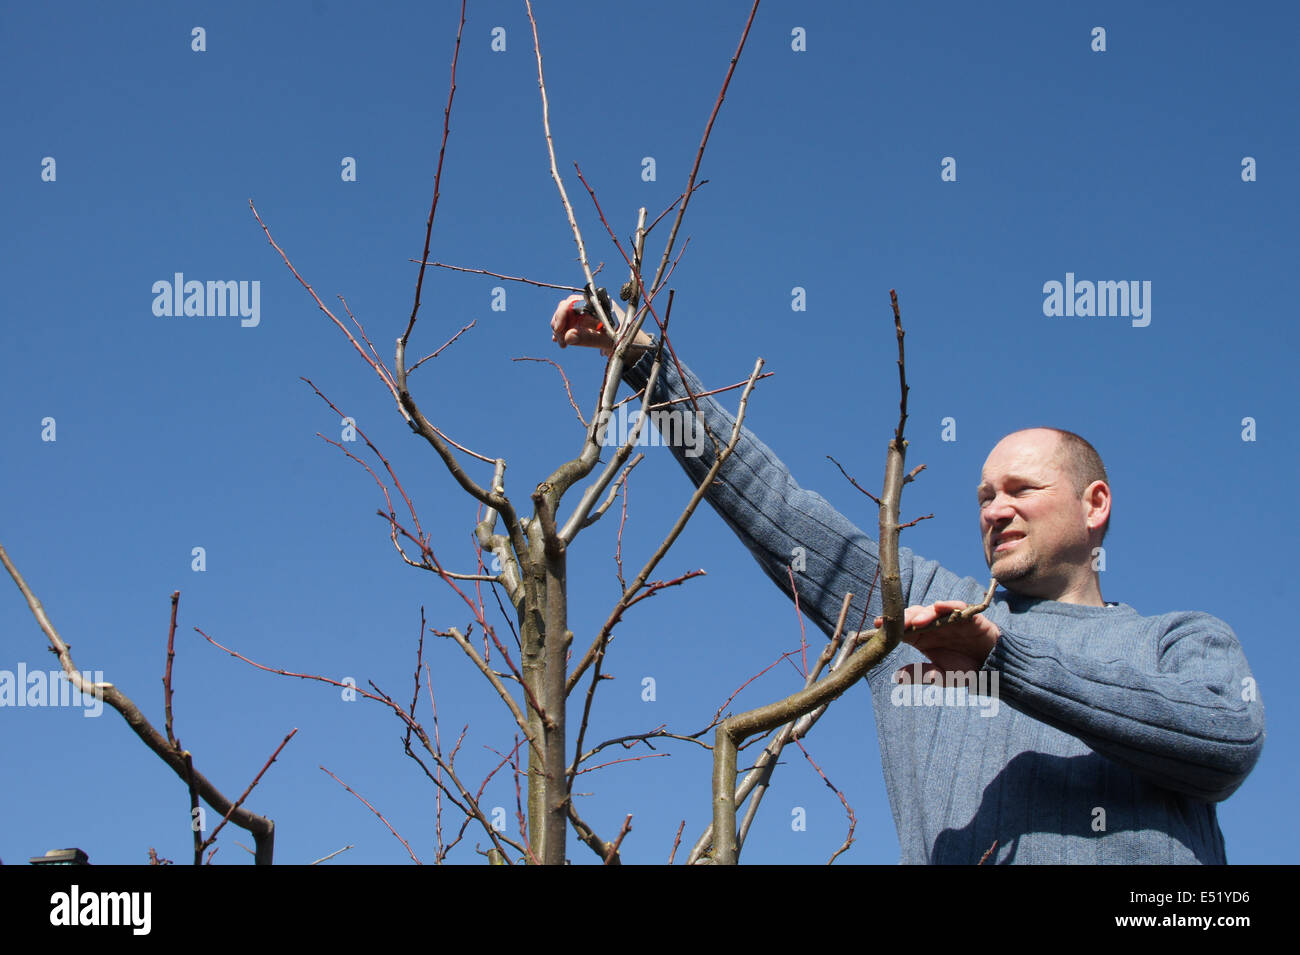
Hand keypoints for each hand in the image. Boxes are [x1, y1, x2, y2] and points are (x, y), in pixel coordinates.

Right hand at [550, 295, 650, 357]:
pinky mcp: (584, 322)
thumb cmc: (624, 338)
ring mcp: (586, 313)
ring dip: (560, 329)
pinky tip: (560, 341)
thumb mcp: (607, 340)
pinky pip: (569, 323)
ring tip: (562, 344)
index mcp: (598, 303)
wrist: (632, 344)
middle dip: (559, 322)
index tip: (558, 330)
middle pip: (566, 307)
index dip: (562, 314)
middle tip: (560, 340)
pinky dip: (563, 331)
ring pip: (566, 315)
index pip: (573, 302)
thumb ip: (588, 338)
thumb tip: (568, 337)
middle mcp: (590, 305)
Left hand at [873, 600, 999, 684]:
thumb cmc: (965, 671)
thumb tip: (897, 677)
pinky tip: (940, 606)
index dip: (891, 626)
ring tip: (917, 621)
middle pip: (915, 616)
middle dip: (905, 618)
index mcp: (923, 638)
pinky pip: (957, 607)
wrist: (994, 669)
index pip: (903, 629)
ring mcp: (950, 619)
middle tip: (896, 623)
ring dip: (924, 613)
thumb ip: (922, 674)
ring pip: (932, 610)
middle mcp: (934, 626)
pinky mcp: (968, 616)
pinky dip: (948, 606)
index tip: (876, 626)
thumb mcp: (941, 676)